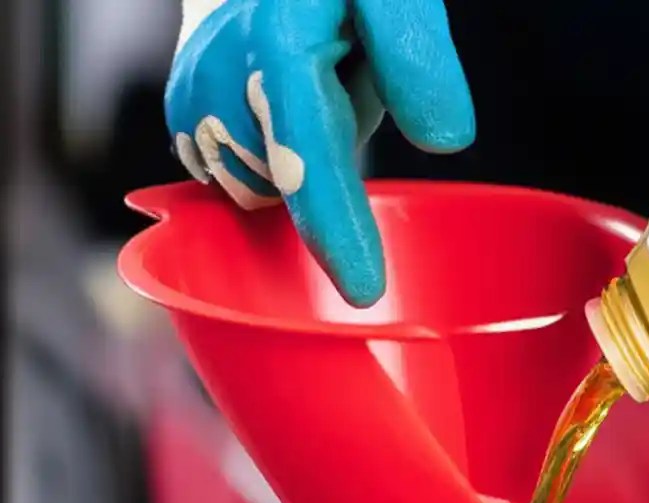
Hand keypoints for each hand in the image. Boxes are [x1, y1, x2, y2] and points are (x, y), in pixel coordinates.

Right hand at [166, 0, 473, 306]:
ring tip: (317, 86)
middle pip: (279, 185)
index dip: (335, 229)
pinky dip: (270, 161)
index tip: (363, 291)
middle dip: (325, 163)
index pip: (307, 158)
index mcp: (280, 46)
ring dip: (297, 161)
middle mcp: (219, 75)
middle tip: (348, 80)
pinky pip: (233, 178)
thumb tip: (445, 142)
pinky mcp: (182, 113)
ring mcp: (191, 95)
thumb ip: (416, 57)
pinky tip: (285, 110)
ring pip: (256, 190)